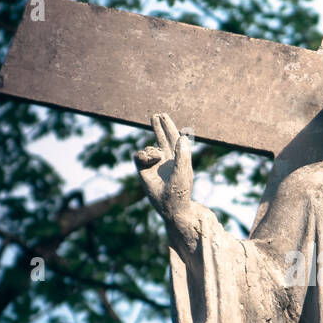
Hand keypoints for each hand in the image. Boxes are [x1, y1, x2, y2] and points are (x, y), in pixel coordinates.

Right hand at [134, 113, 199, 248]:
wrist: (171, 207)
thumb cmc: (181, 190)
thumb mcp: (184, 171)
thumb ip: (183, 154)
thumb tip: (182, 136)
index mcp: (178, 157)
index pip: (174, 138)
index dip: (169, 126)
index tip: (163, 115)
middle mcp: (166, 159)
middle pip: (161, 138)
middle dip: (158, 127)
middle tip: (155, 115)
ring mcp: (154, 165)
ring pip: (149, 147)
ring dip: (152, 149)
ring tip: (155, 157)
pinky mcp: (143, 171)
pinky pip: (138, 155)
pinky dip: (143, 154)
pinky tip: (148, 159)